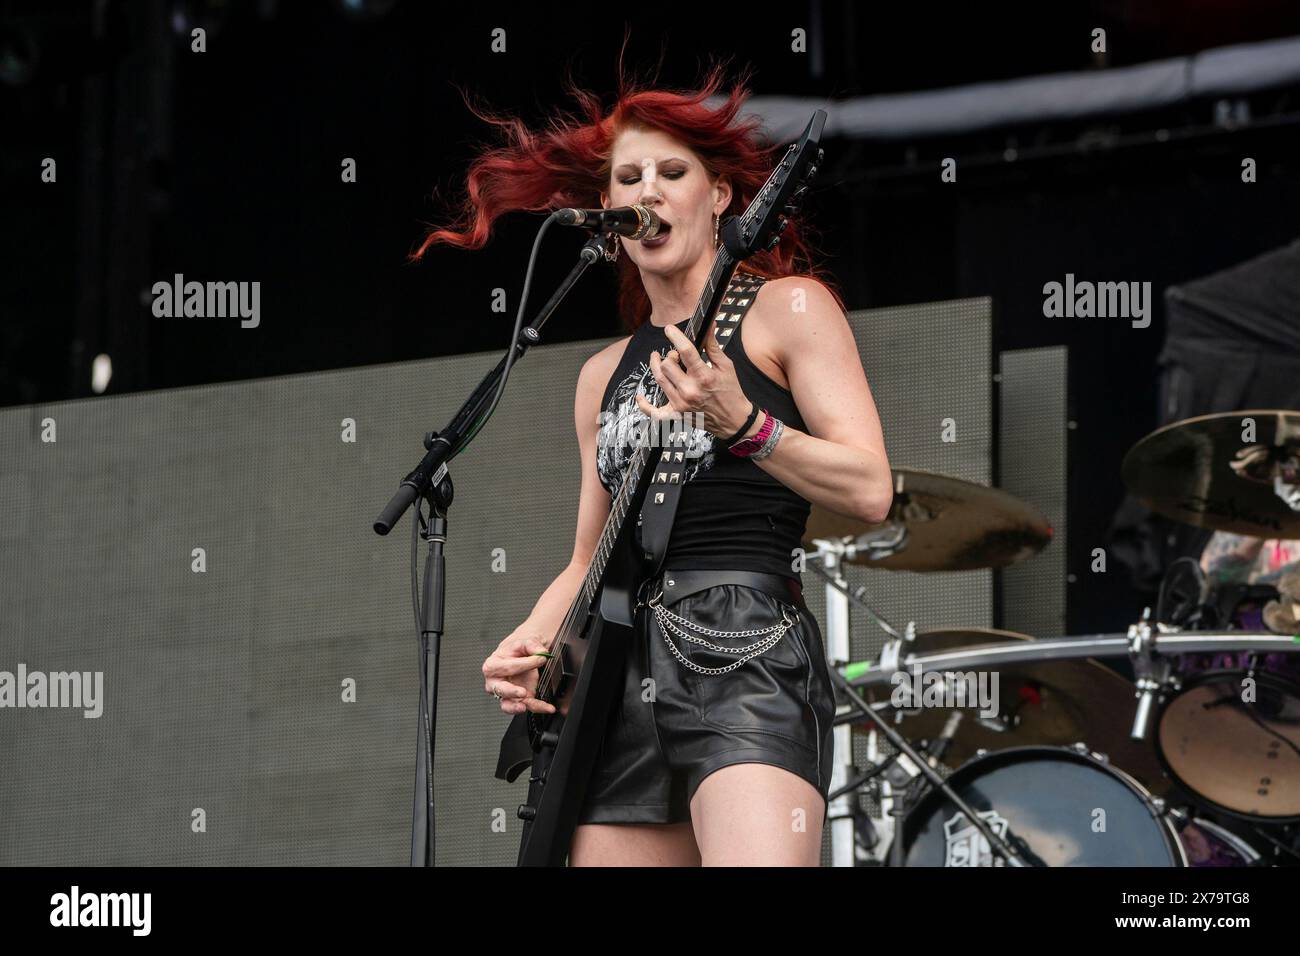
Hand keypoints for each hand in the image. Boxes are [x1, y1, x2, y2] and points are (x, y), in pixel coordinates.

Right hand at [481, 623, 556, 715]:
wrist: (520, 655)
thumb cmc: (516, 650)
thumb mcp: (524, 642)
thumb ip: (532, 645)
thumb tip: (541, 652)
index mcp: (493, 665)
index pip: (507, 667)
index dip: (524, 664)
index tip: (540, 659)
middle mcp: (495, 682)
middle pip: (500, 689)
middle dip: (511, 692)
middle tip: (522, 692)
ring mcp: (506, 693)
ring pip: (507, 704)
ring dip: (516, 707)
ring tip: (525, 706)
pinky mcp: (518, 700)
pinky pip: (526, 706)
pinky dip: (538, 707)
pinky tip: (547, 707)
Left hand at [635, 324, 755, 439]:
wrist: (734, 420)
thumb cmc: (731, 393)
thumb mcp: (726, 366)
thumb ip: (713, 346)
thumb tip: (708, 326)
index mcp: (704, 377)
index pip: (685, 351)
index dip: (675, 336)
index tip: (669, 329)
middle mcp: (690, 391)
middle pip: (667, 366)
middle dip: (668, 355)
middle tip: (673, 354)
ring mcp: (681, 404)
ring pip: (659, 380)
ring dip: (655, 367)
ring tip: (657, 359)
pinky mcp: (677, 414)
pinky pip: (654, 412)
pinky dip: (645, 405)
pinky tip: (640, 397)